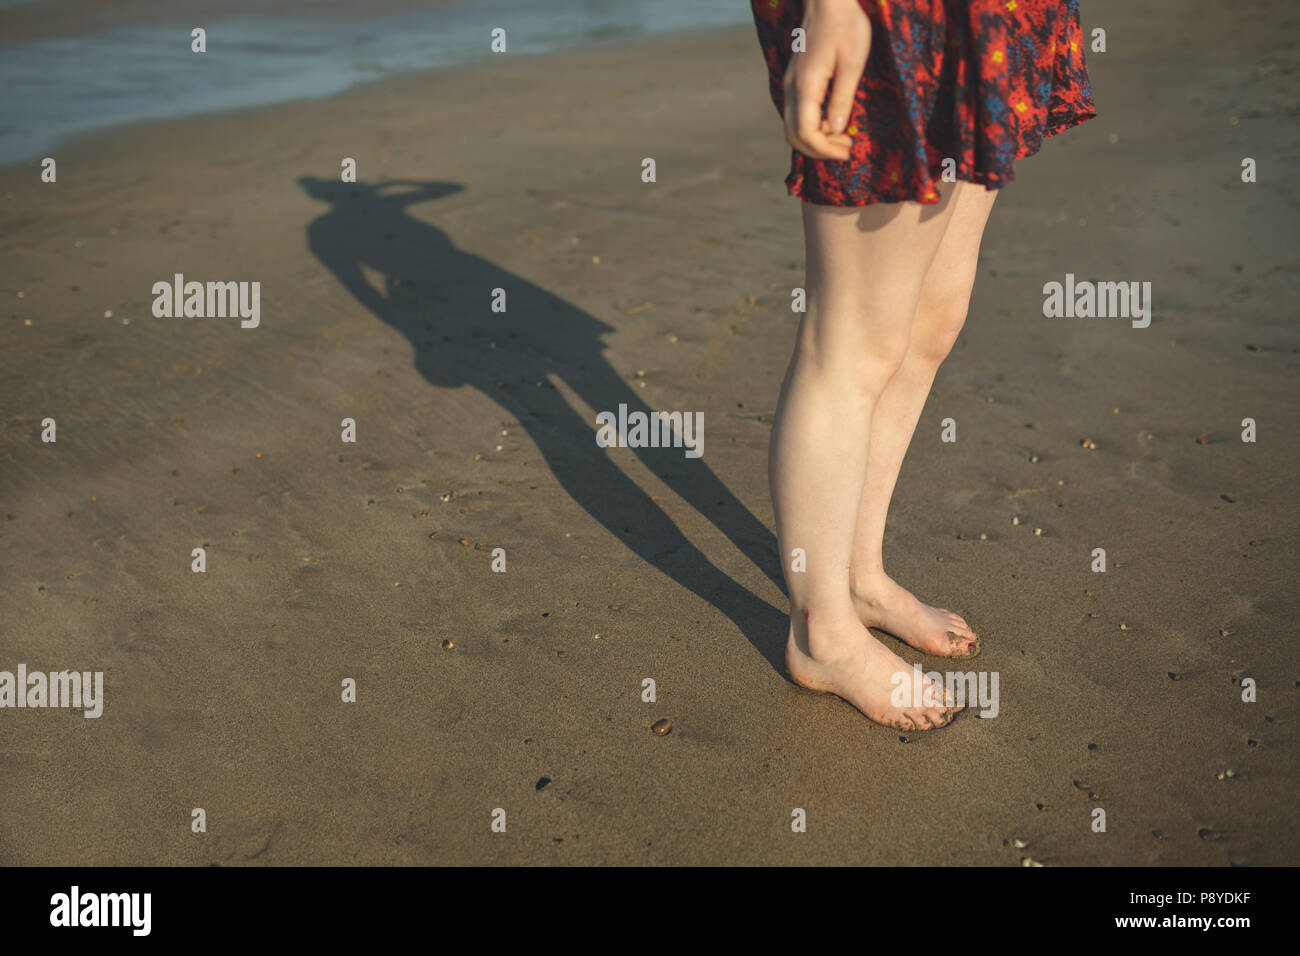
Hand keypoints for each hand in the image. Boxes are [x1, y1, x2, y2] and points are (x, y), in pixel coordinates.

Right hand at [782, 0, 870, 159]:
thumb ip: (842, 98)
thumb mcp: (853, 62)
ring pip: (791, 128)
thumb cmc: (845, 26)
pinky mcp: (794, 82)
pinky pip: (795, 115)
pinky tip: (832, 122)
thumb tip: (836, 129)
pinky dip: (811, 127)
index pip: (806, 132)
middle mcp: (792, 88)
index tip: (848, 150)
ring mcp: (790, 85)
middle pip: (794, 136)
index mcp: (806, 86)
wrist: (827, 1)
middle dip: (819, 150)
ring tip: (841, 137)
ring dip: (814, 140)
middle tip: (846, 148)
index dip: (825, 149)